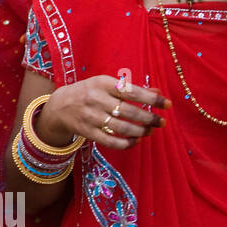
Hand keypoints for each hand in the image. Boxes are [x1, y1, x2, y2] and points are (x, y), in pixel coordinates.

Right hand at [38, 75, 169, 151]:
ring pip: (121, 128)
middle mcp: (95, 99)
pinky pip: (110, 141)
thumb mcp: (106, 84)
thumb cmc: (89, 92)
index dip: (152, 99)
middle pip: (128, 111)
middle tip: (161, 122)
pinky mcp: (87, 132)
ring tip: (150, 131)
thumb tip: (158, 93)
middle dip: (149, 118)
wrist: (59, 105)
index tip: (167, 105)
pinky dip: (126, 143)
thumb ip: (131, 89)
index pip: (132, 92)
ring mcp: (90, 117)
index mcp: (102, 83)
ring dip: (140, 131)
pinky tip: (136, 140)